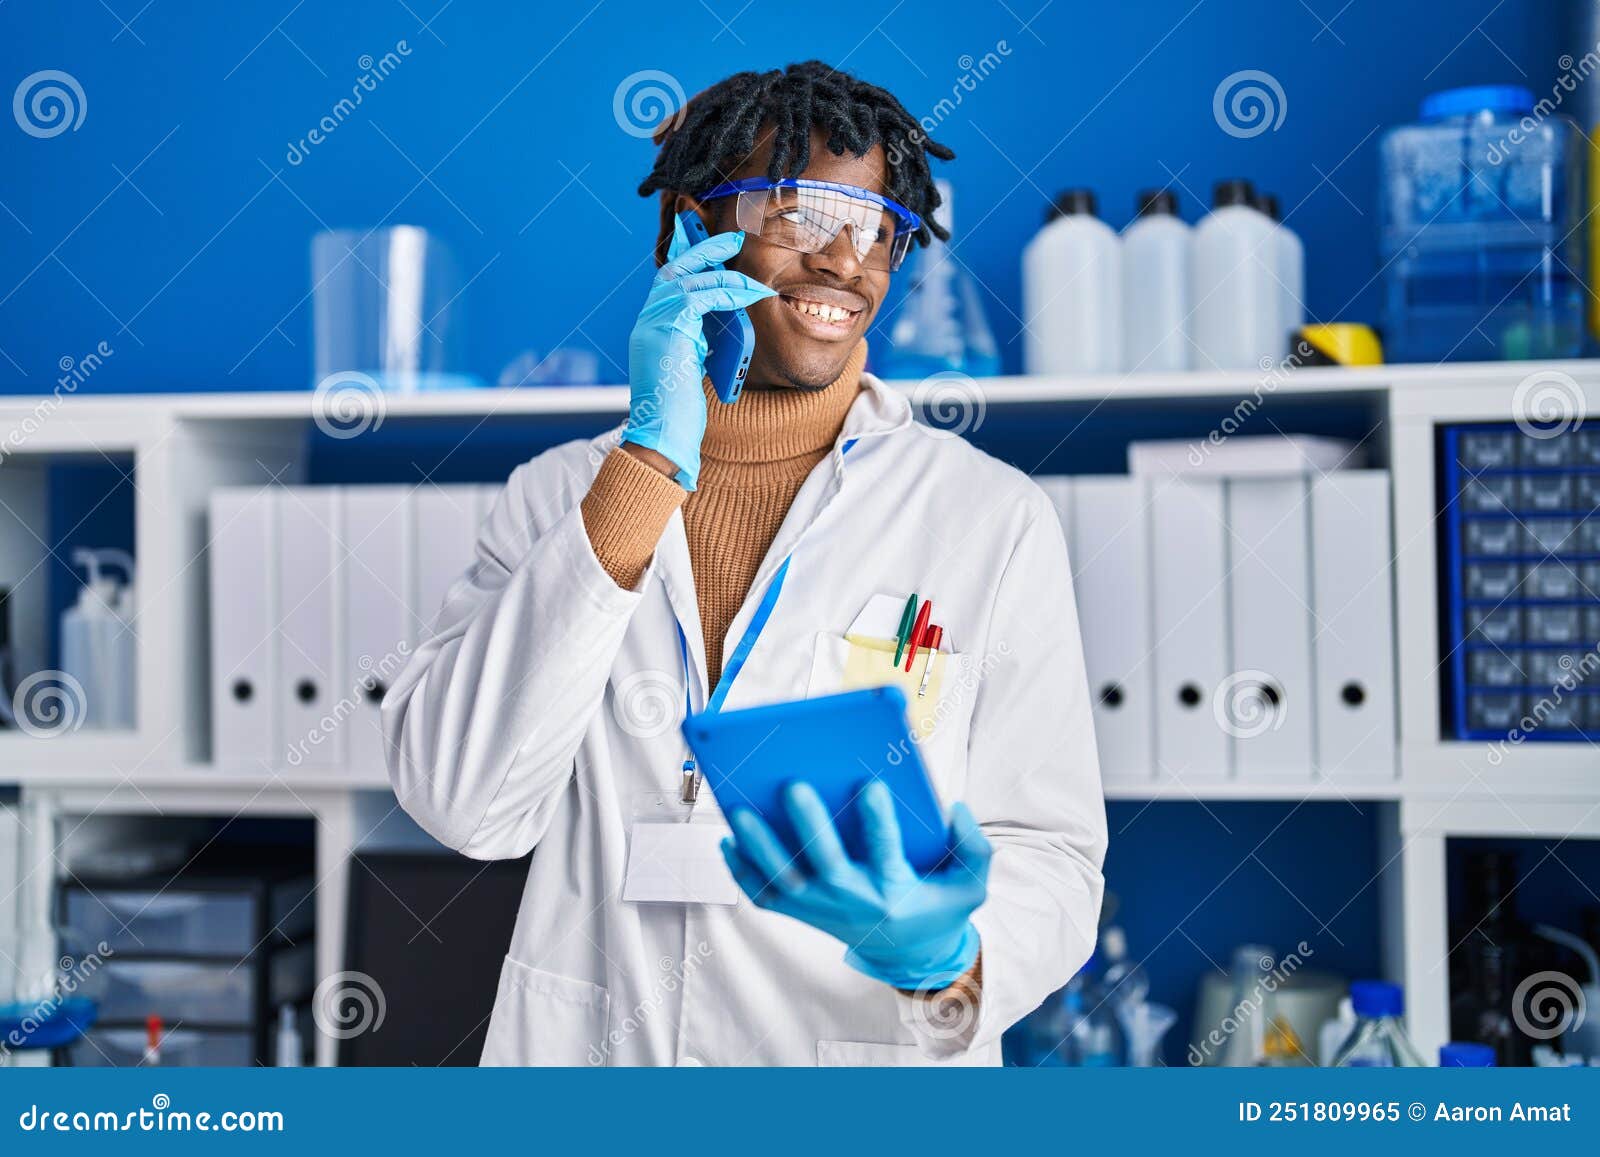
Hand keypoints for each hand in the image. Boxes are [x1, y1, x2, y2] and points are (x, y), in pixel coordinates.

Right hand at [622, 217, 774, 489]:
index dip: (689, 261)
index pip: (668, 283)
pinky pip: (701, 297)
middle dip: (704, 249)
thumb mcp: (687, 368)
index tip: (712, 247)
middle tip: (733, 238)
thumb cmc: (677, 412)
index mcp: (650, 328)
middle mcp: (647, 321)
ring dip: (727, 276)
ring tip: (755, 282)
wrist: (661, 436)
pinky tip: (748, 296)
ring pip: (691, 279)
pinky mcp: (669, 330)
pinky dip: (727, 293)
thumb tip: (721, 322)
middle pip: (674, 269)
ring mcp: (654, 323)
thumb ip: (695, 342)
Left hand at [721, 780, 990, 990]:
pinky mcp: (800, 910)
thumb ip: (975, 849)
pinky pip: (763, 893)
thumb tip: (958, 809)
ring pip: (783, 880)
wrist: (908, 952)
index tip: (871, 784)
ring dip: (759, 846)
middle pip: (824, 865)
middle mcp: (852, 900)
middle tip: (793, 785)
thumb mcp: (970, 886)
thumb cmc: (937, 904)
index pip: (886, 853)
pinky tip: (727, 837)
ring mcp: (820, 908)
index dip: (878, 821)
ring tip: (740, 810)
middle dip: (808, 826)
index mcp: (894, 890)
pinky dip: (741, 869)